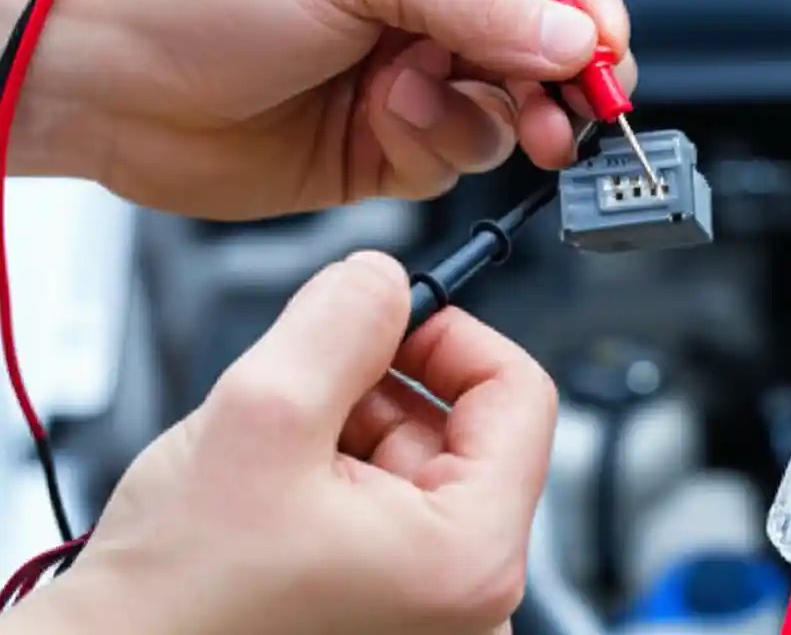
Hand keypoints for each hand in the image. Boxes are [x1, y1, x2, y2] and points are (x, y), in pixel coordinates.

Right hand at [0, 251, 557, 634]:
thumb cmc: (175, 605)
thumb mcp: (261, 417)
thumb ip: (340, 322)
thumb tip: (383, 279)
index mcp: (472, 558)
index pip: (522, 396)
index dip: (451, 337)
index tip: (389, 319)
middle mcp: (469, 597)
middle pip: (462, 428)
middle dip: (379, 387)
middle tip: (303, 383)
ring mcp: (429, 606)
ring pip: (415, 460)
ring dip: (346, 429)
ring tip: (269, 454)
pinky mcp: (388, 607)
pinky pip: (386, 504)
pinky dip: (333, 471)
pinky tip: (272, 488)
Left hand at [15, 0, 634, 219]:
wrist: (117, 87)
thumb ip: (477, 3)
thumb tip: (571, 38)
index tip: (605, 45)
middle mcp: (425, 7)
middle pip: (541, 46)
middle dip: (559, 82)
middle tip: (570, 113)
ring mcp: (412, 77)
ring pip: (505, 110)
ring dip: (479, 116)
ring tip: (420, 102)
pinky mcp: (390, 143)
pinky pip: (456, 156)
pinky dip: (433, 146)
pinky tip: (385, 124)